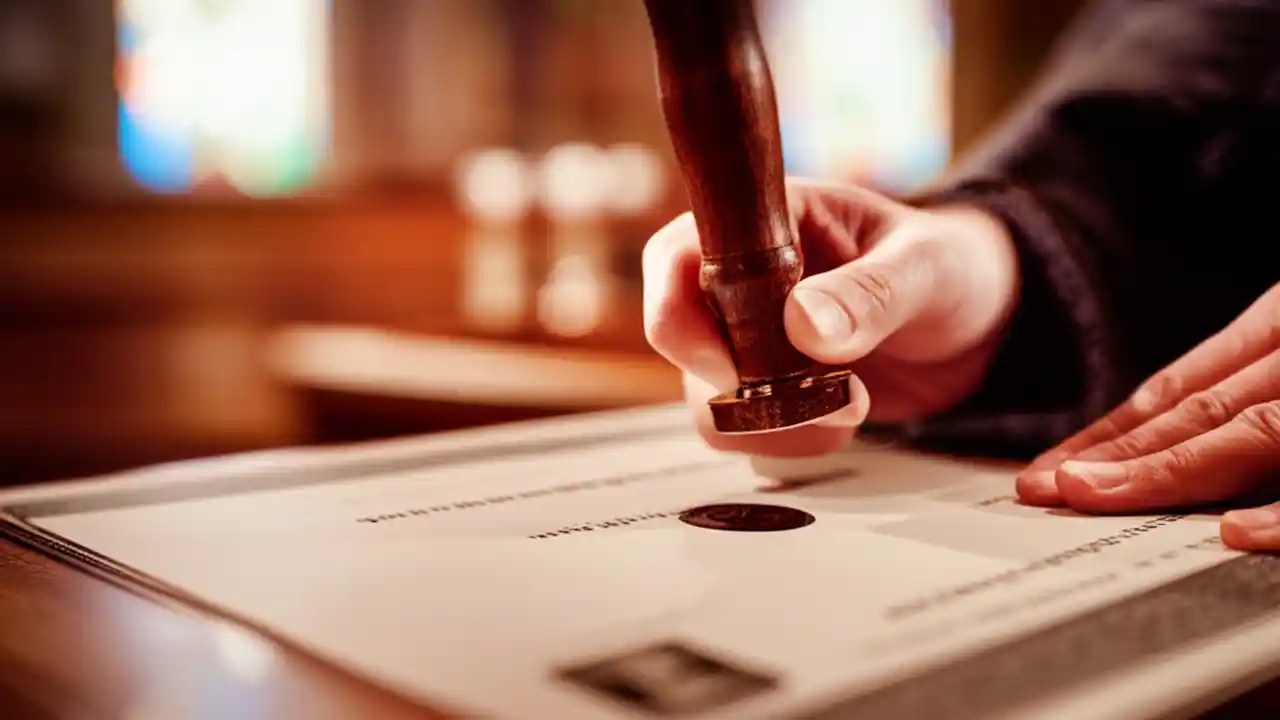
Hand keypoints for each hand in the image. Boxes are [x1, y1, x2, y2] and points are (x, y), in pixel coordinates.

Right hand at [643, 177, 1019, 455]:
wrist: (982, 325)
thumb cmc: (953, 266)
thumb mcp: (925, 269)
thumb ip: (870, 292)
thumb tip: (804, 325)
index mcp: (764, 219)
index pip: (674, 256)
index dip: (680, 316)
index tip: (733, 368)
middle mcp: (739, 278)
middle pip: (681, 338)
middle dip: (744, 383)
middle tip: (825, 391)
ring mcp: (747, 336)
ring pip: (705, 397)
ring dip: (771, 420)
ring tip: (847, 407)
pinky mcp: (766, 387)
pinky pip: (739, 429)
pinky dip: (786, 441)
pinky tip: (838, 423)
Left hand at [1016, 283, 1279, 551]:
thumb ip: (1252, 389)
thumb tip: (1193, 429)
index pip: (1182, 388)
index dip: (1111, 430)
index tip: (1051, 468)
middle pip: (1198, 411)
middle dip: (1112, 453)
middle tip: (1037, 489)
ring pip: (1251, 433)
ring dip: (1163, 470)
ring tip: (1085, 495)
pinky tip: (1233, 533)